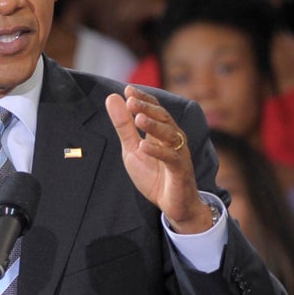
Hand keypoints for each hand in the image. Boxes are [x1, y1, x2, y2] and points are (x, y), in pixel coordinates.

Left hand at [106, 86, 212, 233]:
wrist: (173, 205)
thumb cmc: (154, 175)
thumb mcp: (132, 149)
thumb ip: (123, 125)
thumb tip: (112, 97)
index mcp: (161, 132)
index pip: (154, 109)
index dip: (143, 99)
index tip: (128, 89)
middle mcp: (173, 138)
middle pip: (163, 118)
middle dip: (147, 108)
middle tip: (131, 100)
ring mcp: (178, 153)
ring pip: (169, 134)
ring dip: (154, 125)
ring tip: (138, 118)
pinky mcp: (180, 170)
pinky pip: (170, 158)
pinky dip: (158, 151)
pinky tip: (144, 146)